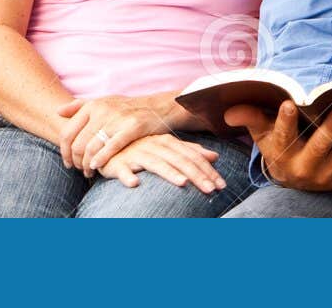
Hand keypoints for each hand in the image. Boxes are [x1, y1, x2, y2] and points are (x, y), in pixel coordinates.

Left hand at [57, 96, 172, 175]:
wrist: (157, 106)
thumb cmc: (126, 108)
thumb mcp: (103, 102)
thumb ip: (80, 106)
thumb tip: (57, 111)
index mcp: (92, 106)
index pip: (68, 132)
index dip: (64, 151)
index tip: (68, 163)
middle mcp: (102, 110)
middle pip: (79, 143)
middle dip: (77, 161)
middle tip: (80, 170)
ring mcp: (117, 118)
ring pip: (92, 147)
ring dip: (87, 164)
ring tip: (89, 172)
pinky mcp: (132, 127)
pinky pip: (112, 146)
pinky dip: (101, 159)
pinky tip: (97, 166)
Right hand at [94, 134, 225, 193]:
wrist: (109, 147)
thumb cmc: (142, 150)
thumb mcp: (168, 149)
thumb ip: (190, 151)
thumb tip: (215, 156)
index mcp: (168, 142)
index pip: (193, 157)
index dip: (208, 170)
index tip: (222, 185)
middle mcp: (154, 146)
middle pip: (180, 160)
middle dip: (197, 175)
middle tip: (211, 190)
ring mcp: (136, 154)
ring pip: (156, 163)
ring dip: (169, 173)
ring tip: (183, 184)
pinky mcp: (117, 163)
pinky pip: (122, 170)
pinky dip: (127, 176)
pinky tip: (134, 184)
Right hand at [224, 102, 331, 191]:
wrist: (294, 182)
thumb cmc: (280, 147)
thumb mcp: (264, 135)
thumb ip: (251, 118)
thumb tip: (229, 109)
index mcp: (282, 155)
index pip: (282, 137)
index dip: (284, 121)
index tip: (289, 103)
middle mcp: (303, 169)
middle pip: (319, 148)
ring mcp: (325, 178)